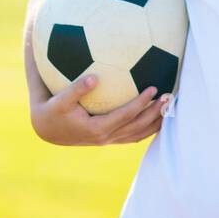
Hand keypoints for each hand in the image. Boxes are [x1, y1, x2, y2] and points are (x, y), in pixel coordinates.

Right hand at [30, 74, 170, 145]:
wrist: (47, 129)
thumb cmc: (52, 110)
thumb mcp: (60, 100)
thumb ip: (76, 89)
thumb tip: (94, 77)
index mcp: (97, 128)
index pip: (126, 116)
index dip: (141, 103)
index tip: (154, 88)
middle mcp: (106, 137)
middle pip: (138, 127)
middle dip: (156, 114)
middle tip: (170, 96)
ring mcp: (109, 140)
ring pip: (138, 134)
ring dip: (155, 123)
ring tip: (170, 107)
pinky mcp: (109, 138)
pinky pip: (133, 135)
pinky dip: (147, 127)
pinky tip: (157, 115)